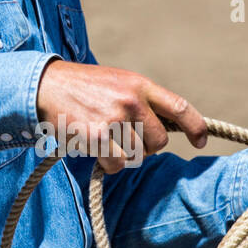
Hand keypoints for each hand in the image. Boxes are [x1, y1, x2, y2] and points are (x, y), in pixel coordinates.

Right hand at [36, 59, 207, 173]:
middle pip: (159, 141)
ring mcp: (114, 118)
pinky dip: (109, 164)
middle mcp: (131, 100)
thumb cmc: (85, 88)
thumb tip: (166, 129)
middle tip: (128, 140)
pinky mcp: (97, 136)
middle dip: (148, 147)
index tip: (201, 141)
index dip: (196, 127)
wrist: (46, 86)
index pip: (179, 107)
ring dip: (124, 156)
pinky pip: (117, 164)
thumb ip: (142, 101)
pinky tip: (97, 150)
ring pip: (137, 156)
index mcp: (140, 85)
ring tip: (107, 141)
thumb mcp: (118, 83)